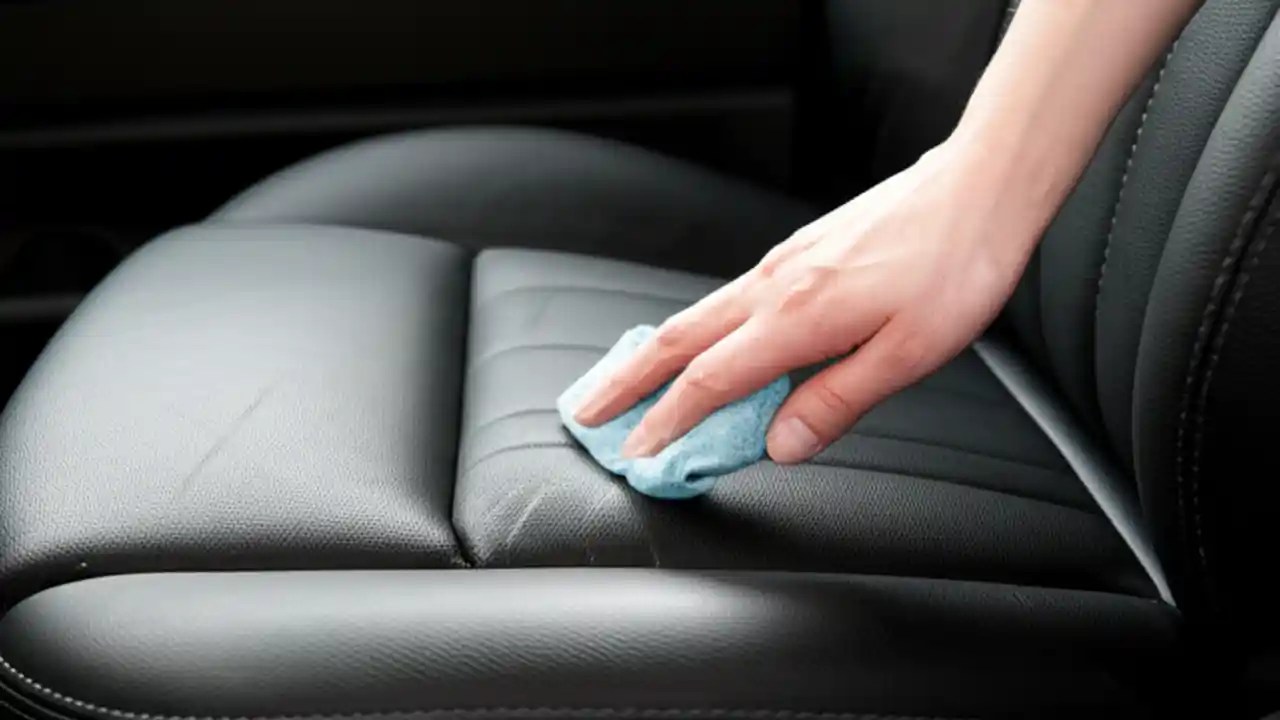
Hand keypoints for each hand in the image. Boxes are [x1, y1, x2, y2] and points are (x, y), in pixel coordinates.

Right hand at [573, 139, 1046, 463]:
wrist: (980, 188)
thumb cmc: (955, 265)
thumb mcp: (908, 354)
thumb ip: (837, 402)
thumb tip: (782, 445)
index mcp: (795, 318)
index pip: (708, 382)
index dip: (666, 423)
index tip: (636, 454)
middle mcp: (775, 286)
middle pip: (677, 340)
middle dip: (624, 382)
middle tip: (584, 412)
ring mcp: (782, 264)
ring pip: (696, 316)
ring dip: (652, 355)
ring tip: (624, 382)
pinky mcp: (798, 253)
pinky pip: (727, 300)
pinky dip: (695, 332)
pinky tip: (701, 343)